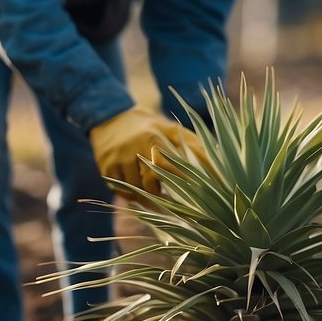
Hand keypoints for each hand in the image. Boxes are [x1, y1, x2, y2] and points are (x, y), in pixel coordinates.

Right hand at [88, 107, 206, 195]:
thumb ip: (193, 145)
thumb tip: (217, 166)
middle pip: (149, 184)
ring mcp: (116, 158)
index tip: (191, 196)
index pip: (167, 167)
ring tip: (153, 198)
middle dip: (159, 196)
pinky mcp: (104, 166)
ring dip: (144, 197)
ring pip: (133, 190)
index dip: (179, 184)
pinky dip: (129, 195)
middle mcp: (133, 148)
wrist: (110, 116)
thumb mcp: (170, 129)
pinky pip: (119, 190)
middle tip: (169, 204)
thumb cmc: (148, 126)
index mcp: (152, 138)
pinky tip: (137, 192)